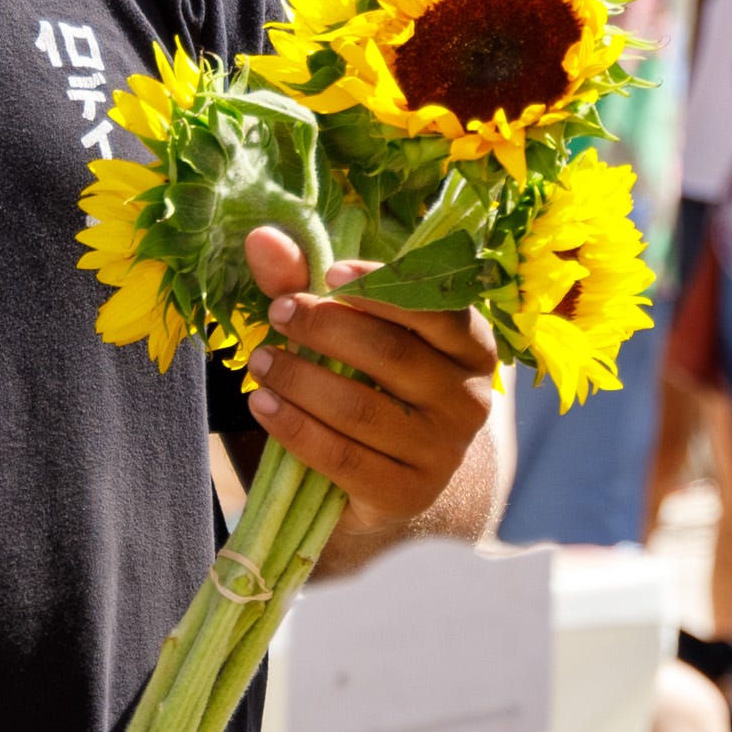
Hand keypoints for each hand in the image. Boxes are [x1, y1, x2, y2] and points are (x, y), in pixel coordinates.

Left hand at [236, 227, 498, 534]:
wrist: (386, 478)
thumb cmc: (370, 384)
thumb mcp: (345, 329)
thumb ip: (306, 283)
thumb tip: (261, 238)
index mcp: (471, 347)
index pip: (436, 307)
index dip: (381, 287)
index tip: (327, 274)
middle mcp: (469, 399)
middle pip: (392, 353)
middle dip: (325, 328)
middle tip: (278, 315)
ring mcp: (443, 452)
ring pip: (361, 408)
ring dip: (299, 379)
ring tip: (259, 362)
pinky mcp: (408, 494)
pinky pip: (343, 458)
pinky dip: (295, 428)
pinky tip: (263, 405)